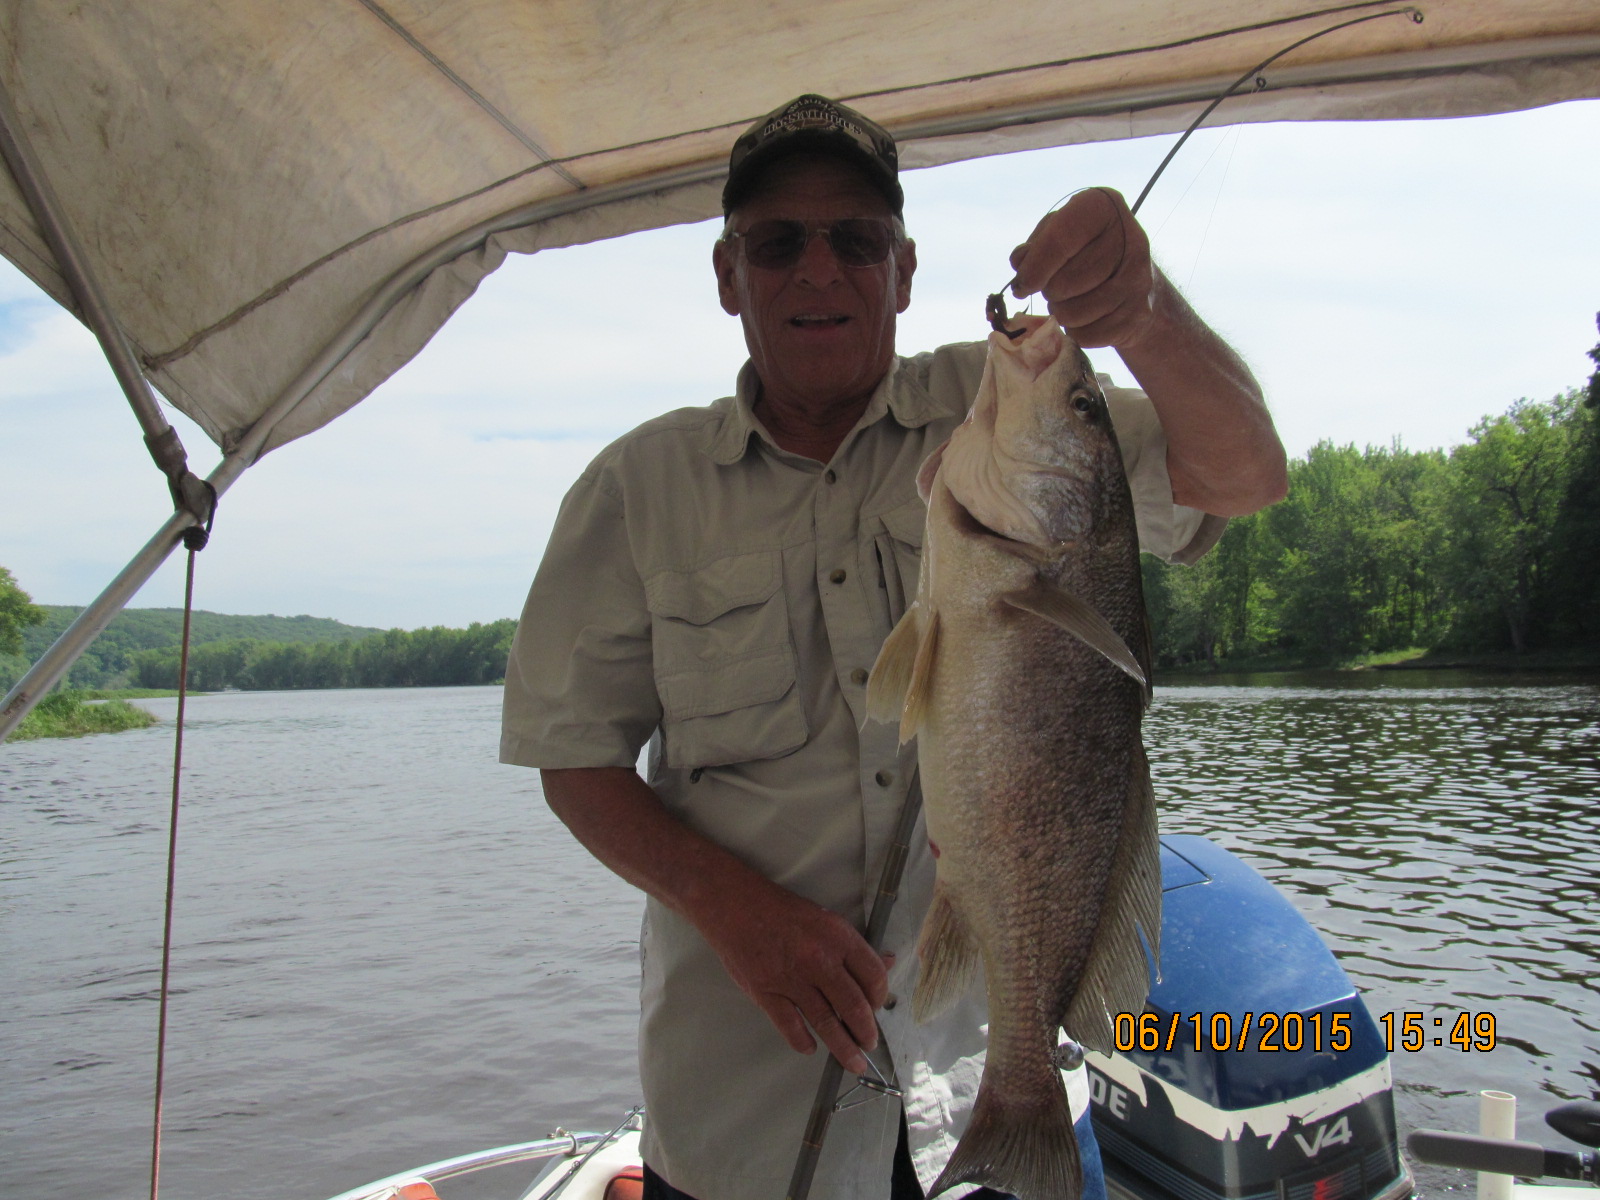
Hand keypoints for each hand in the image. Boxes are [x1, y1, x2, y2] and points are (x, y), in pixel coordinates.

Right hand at [697, 876, 890, 1074]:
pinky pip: (791, 1027)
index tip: (877, 1007)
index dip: (880, 997)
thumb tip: (887, 961)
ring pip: (826, 1023)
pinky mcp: (766, 992)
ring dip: (843, 1047)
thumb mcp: (825, 920)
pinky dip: (803, 1042)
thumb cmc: (782, 911)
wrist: (735, 906)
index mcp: (838, 937)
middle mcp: (819, 959)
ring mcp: (791, 979)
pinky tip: (811, 1047)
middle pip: (854, 1006)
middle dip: (866, 1032)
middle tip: (869, 1044)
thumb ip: (854, 946)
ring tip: (853, 1062)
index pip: (873, 975)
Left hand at [1008, 187, 1157, 349]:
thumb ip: (1033, 247)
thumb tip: (1021, 264)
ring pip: (1072, 314)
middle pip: (1064, 283)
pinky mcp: (1139, 313)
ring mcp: (1138, 278)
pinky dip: (1077, 331)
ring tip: (1069, 300)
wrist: (1133, 278)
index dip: (1034, 268)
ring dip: (1060, 313)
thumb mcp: (1056, 234)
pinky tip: (1085, 316)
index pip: (1059, 240)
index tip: (1023, 284)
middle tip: (1055, 287)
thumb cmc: (1083, 249)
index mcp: (1101, 207)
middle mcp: (1128, 238)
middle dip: (1049, 291)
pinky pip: (1087, 335)